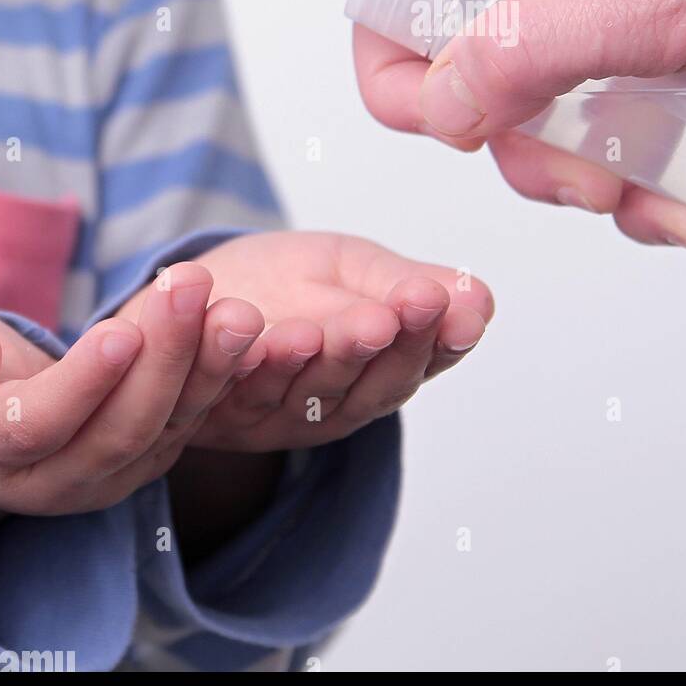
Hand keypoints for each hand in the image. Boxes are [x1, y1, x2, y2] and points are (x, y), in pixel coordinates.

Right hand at [0, 263, 259, 551]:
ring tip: (237, 310)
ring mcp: (110, 473)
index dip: (81, 384)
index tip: (120, 331)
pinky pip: (193, 417)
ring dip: (208, 365)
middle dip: (162, 357)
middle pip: (120, 429)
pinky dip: (223, 374)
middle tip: (190, 286)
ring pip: (168, 426)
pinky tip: (246, 330)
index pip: (37, 426)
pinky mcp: (150, 451)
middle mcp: (54, 480)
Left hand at [124, 231, 491, 453]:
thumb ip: (410, 289)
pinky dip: (238, 359)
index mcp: (383, 372)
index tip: (442, 300)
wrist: (203, 296)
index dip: (433, 337)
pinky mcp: (218, 410)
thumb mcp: (361, 274)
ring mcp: (279, 412)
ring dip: (313, 358)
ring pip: (302, 390)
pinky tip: (249, 330)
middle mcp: (337, 404)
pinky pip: (230, 386)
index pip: (419, 361)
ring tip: (317, 331)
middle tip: (399, 308)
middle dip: (381, 344)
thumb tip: (481, 303)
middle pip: (366, 383)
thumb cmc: (294, 285)